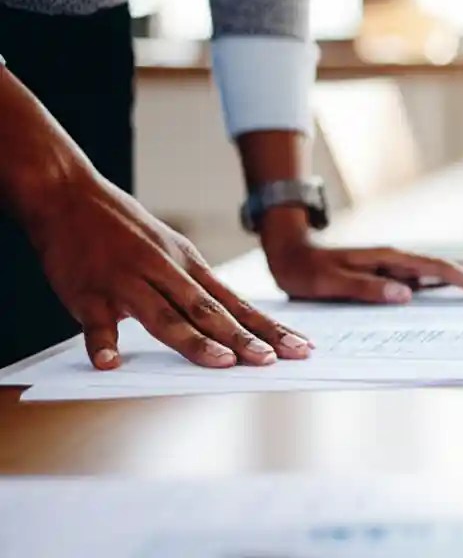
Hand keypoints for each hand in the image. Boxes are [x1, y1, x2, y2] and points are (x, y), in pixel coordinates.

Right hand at [25, 172, 313, 370]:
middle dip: (243, 338)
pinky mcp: (87, 293)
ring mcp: (126, 281)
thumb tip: (230, 319)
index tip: (299, 347)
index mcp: (188, 264)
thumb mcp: (170, 249)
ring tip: (222, 363)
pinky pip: (96, 323)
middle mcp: (164, 271)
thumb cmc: (123, 227)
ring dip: (194, 341)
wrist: (67, 194)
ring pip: (165, 316)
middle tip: (271, 360)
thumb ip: (194, 286)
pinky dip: (102, 343)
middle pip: (209, 311)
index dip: (267, 327)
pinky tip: (111, 363)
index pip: (236, 302)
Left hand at [260, 207, 462, 303]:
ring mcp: (404, 263)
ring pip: (453, 270)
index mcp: (392, 257)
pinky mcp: (400, 271)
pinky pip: (439, 278)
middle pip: (459, 266)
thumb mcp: (327, 282)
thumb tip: (406, 294)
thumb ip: (365, 288)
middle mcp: (404, 257)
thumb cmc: (305, 270)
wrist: (290, 252)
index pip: (443, 269)